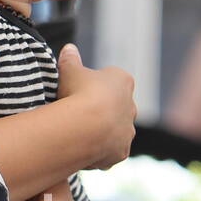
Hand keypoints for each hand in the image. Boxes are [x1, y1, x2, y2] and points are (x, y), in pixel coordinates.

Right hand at [57, 44, 135, 170]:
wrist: (86, 127)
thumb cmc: (79, 93)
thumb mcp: (69, 70)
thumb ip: (70, 59)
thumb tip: (69, 48)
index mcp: (122, 81)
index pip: (111, 79)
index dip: (93, 84)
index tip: (78, 89)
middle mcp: (131, 106)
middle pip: (115, 106)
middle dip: (99, 109)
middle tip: (77, 112)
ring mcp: (127, 131)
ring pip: (114, 130)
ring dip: (100, 131)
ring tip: (78, 132)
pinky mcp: (121, 152)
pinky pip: (110, 150)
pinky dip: (99, 150)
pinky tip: (82, 148)